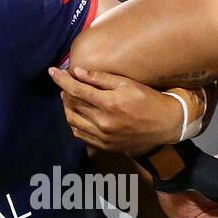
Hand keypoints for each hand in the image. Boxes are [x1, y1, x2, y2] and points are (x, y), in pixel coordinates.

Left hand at [48, 66, 182, 154]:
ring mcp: (103, 137)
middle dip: (65, 92)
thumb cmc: (148, 100)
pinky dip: (74, 123)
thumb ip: (101, 78)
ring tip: (70, 97)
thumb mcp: (127, 84)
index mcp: (109, 104)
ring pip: (72, 122)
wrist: (165, 125)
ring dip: (67, 108)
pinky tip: (78, 114)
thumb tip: (78, 72)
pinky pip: (80, 135)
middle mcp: (103, 123)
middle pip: (72, 105)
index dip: (61, 80)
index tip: (52, 71)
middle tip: (66, 83)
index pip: (76, 90)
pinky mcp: (105, 146)